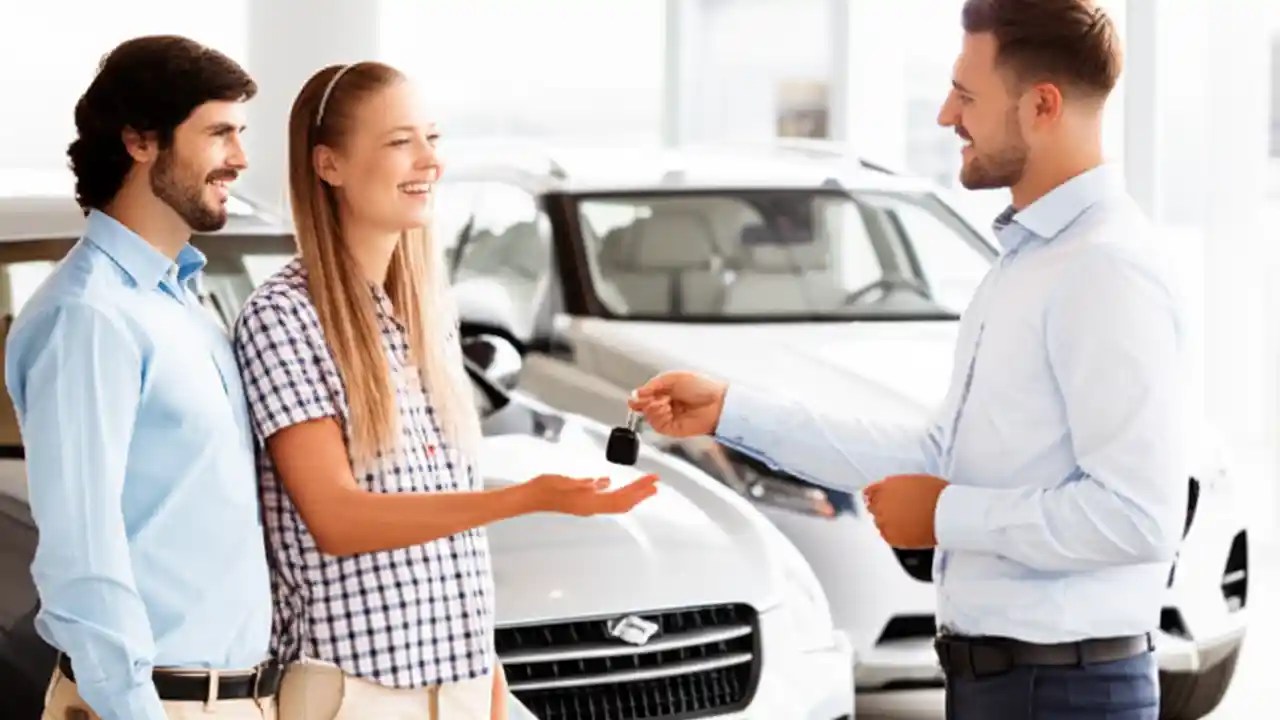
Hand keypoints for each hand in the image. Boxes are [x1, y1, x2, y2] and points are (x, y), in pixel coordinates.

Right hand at [523, 474, 659, 515]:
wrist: (530, 497)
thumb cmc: (544, 488)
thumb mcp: (561, 481)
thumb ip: (580, 483)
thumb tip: (598, 482)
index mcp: (588, 502)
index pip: (621, 499)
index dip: (639, 492)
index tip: (652, 484)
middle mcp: (592, 506)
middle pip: (623, 502)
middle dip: (641, 492)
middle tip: (656, 482)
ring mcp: (588, 504)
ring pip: (617, 501)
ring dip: (633, 493)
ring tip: (645, 485)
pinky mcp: (584, 500)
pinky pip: (607, 499)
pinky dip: (618, 492)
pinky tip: (617, 485)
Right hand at [627, 371, 728, 437]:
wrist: (716, 403)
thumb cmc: (702, 387)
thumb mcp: (673, 378)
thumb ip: (653, 384)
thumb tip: (637, 392)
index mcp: (667, 391)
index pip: (646, 396)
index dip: (639, 397)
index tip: (636, 396)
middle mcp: (667, 405)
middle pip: (644, 407)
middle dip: (644, 402)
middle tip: (650, 397)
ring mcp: (669, 418)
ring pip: (649, 416)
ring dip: (652, 408)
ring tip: (663, 402)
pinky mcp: (672, 429)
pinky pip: (657, 425)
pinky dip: (657, 416)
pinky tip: (665, 409)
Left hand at [862, 474, 948, 547]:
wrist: (946, 512)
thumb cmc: (937, 494)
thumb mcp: (914, 481)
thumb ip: (897, 488)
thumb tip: (895, 494)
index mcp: (886, 486)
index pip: (868, 493)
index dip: (875, 498)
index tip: (878, 502)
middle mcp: (881, 502)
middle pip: (873, 508)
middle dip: (884, 510)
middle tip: (900, 513)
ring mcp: (884, 520)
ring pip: (880, 523)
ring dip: (890, 522)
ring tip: (908, 522)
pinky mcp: (891, 536)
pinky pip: (887, 536)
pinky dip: (895, 535)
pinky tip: (908, 531)